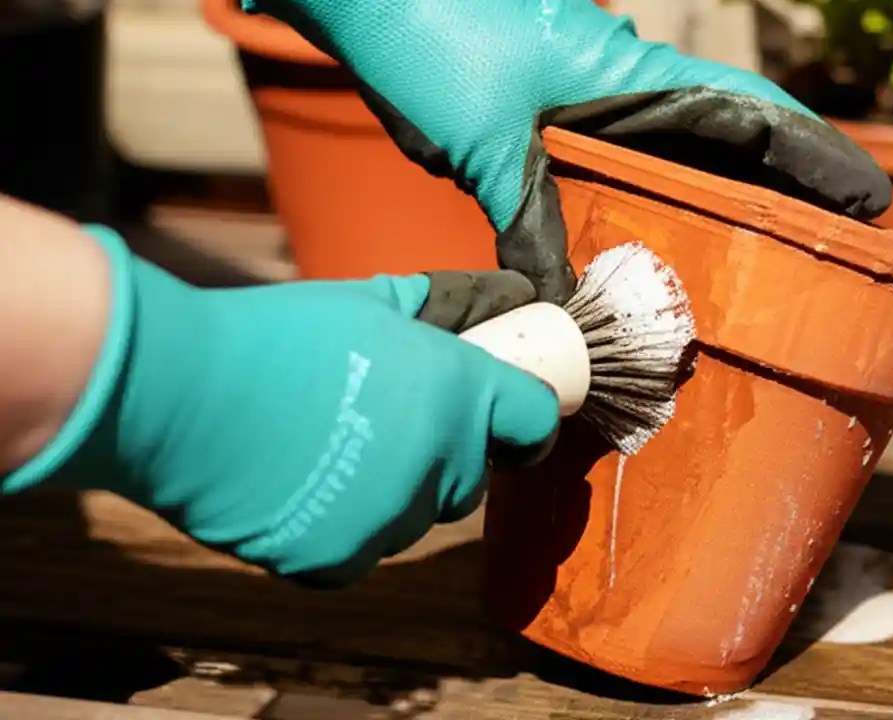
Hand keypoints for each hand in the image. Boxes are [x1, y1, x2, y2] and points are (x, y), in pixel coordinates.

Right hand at [27, 226, 558, 587]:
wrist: (178, 392)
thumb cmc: (273, 334)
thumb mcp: (368, 302)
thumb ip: (443, 307)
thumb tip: (500, 294)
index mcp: (456, 391)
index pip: (534, 420)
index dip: (523, 419)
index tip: (505, 421)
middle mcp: (440, 459)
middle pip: (471, 478)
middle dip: (442, 457)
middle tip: (384, 426)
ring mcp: (391, 516)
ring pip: (414, 519)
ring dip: (388, 496)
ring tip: (323, 451)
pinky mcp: (339, 560)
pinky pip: (360, 554)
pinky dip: (337, 532)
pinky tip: (297, 489)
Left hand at [242, 0, 892, 303]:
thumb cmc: (428, 36)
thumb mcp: (489, 143)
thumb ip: (533, 226)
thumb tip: (563, 312)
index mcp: (633, 74)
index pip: (752, 115)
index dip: (816, 158)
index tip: (871, 200)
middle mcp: (625, 85)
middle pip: (731, 140)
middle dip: (784, 192)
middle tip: (837, 249)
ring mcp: (589, 100)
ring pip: (680, 156)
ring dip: (724, 201)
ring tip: (773, 260)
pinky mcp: (549, 120)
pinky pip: (622, 168)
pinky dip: (650, 206)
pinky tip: (662, 246)